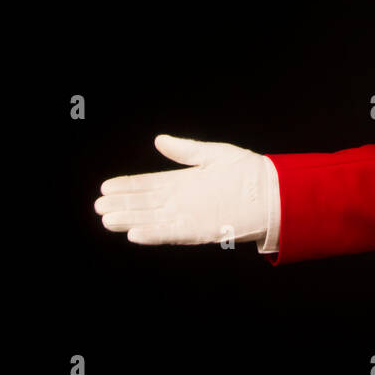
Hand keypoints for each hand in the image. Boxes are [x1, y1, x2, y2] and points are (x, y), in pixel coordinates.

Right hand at [95, 134, 278, 245]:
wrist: (275, 192)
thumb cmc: (249, 172)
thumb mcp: (214, 155)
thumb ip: (186, 150)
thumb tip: (158, 140)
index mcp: (185, 183)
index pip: (149, 185)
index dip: (128, 186)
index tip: (106, 187)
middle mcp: (183, 202)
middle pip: (146, 204)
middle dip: (123, 204)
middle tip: (99, 205)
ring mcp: (190, 217)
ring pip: (153, 220)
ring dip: (131, 220)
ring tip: (108, 219)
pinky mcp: (200, 231)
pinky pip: (172, 234)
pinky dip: (154, 235)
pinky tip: (134, 233)